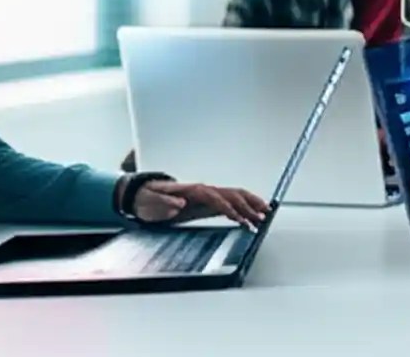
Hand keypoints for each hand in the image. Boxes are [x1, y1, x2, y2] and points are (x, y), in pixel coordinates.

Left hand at [130, 179, 269, 231]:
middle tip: (262, 217)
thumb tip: (180, 203)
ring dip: (252, 204)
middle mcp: (204, 190)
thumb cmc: (148, 199)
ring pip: (236, 196)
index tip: (241, 220)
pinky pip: (232, 201)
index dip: (230, 208)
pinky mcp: (209, 201)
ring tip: (266, 214)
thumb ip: (165, 202)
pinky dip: (245, 206)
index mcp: (192, 191)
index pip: (217, 198)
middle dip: (249, 205)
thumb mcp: (151, 201)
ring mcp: (208, 194)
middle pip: (232, 194)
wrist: (144, 196)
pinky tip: (253, 215)